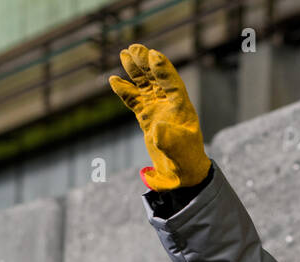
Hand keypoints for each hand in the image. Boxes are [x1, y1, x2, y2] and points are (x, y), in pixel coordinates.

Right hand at [109, 44, 211, 190]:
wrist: (181, 174)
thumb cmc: (186, 161)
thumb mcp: (179, 151)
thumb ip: (169, 139)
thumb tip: (157, 128)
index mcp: (182, 109)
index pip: (173, 84)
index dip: (164, 70)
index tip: (153, 55)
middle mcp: (169, 105)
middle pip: (157, 79)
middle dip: (146, 64)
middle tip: (134, 48)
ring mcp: (157, 110)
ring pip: (145, 86)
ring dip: (135, 71)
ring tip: (124, 54)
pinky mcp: (147, 118)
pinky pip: (134, 100)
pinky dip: (124, 91)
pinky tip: (113, 80)